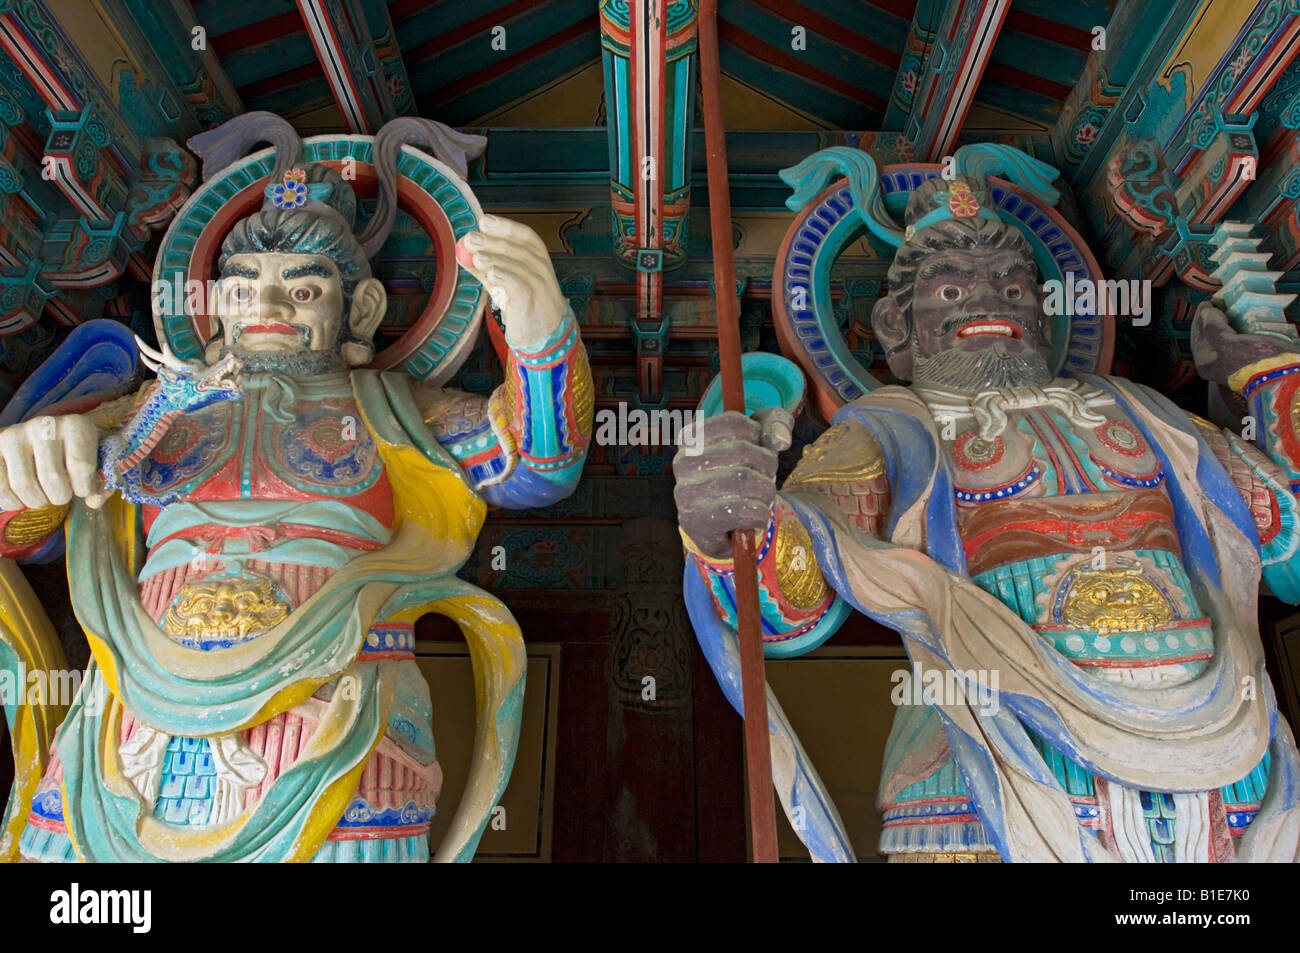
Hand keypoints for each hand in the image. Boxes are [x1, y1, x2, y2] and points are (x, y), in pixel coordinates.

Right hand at [0, 414, 107, 511]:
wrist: (36, 440)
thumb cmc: (72, 454)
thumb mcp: (93, 462)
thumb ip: (100, 483)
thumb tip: (93, 501)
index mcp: (76, 425)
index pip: (81, 467)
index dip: (84, 488)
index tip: (82, 490)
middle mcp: (44, 425)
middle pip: (53, 478)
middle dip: (60, 497)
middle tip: (61, 496)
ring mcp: (15, 435)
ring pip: (24, 485)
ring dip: (36, 501)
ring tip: (42, 497)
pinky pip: (0, 487)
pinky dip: (12, 502)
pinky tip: (20, 499)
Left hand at [456, 215, 566, 350]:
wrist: (541, 338)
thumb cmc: (523, 305)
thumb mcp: (502, 283)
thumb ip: (485, 268)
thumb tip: (462, 251)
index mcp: (538, 261)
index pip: (527, 238)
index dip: (506, 227)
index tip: (484, 221)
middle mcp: (544, 272)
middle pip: (521, 250)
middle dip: (495, 242)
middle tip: (471, 239)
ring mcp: (542, 290)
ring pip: (521, 268)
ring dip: (496, 259)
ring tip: (476, 257)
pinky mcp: (534, 307)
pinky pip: (522, 289)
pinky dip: (506, 278)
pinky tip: (491, 274)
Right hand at [673, 408, 793, 559]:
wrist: (724, 530)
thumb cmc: (741, 477)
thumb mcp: (759, 443)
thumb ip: (774, 425)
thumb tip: (780, 439)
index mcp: (692, 438)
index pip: (733, 422)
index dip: (758, 434)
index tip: (761, 448)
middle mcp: (682, 462)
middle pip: (741, 450)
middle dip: (767, 465)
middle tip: (767, 478)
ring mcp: (685, 492)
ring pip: (743, 480)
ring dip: (765, 491)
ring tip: (762, 499)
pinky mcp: (694, 521)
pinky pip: (741, 511)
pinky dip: (759, 515)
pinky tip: (755, 517)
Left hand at [1192, 302, 1299, 386]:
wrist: (1286, 376)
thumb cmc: (1254, 363)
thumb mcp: (1228, 344)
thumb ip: (1213, 327)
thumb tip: (1206, 312)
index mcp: (1206, 363)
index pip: (1198, 335)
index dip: (1201, 317)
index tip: (1207, 302)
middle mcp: (1218, 363)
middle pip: (1212, 335)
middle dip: (1215, 318)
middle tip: (1220, 302)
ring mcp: (1236, 360)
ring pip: (1229, 335)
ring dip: (1231, 320)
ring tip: (1234, 307)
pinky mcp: (1253, 356)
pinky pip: (1244, 337)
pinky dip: (1245, 326)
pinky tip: (1249, 317)